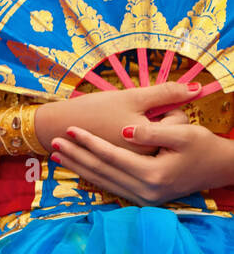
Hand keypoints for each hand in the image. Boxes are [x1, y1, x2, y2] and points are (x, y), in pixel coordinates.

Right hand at [35, 82, 200, 153]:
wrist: (55, 127)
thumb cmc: (93, 111)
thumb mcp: (131, 97)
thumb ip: (165, 93)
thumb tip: (198, 88)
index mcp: (149, 146)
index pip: (178, 125)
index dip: (170, 110)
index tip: (152, 105)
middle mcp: (143, 161)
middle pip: (169, 136)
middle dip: (161, 121)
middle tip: (140, 112)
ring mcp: (132, 166)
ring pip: (157, 144)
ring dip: (150, 131)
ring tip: (131, 122)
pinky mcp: (122, 166)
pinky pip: (140, 154)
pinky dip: (139, 142)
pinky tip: (127, 134)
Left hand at [49, 109, 233, 205]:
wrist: (218, 167)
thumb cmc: (202, 145)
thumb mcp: (183, 132)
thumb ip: (151, 132)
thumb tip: (123, 130)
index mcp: (153, 174)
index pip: (111, 156)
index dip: (88, 142)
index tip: (69, 129)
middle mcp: (146, 191)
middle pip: (101, 171)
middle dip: (76, 155)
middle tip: (53, 141)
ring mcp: (144, 198)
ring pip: (102, 181)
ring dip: (79, 167)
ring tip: (58, 154)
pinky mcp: (143, 199)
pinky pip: (111, 186)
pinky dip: (92, 175)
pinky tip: (78, 166)